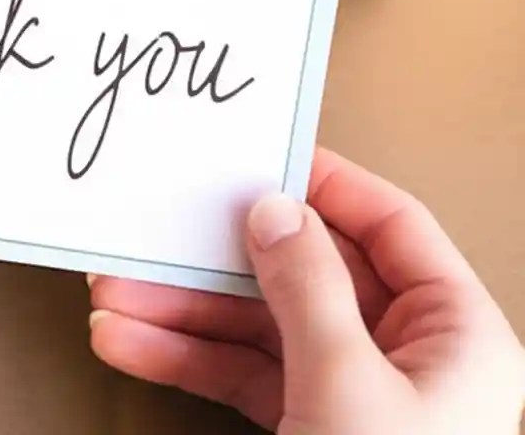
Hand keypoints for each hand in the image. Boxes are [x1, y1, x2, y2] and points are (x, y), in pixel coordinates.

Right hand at [86, 147, 524, 433]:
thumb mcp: (350, 386)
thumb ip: (307, 291)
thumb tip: (275, 212)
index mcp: (453, 332)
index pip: (390, 227)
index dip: (325, 188)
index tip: (260, 161)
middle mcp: (406, 354)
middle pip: (301, 278)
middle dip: (216, 265)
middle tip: (157, 238)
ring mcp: (352, 392)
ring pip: (257, 329)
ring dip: (181, 315)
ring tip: (115, 298)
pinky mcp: (309, 426)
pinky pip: (241, 376)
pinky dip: (185, 361)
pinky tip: (132, 344)